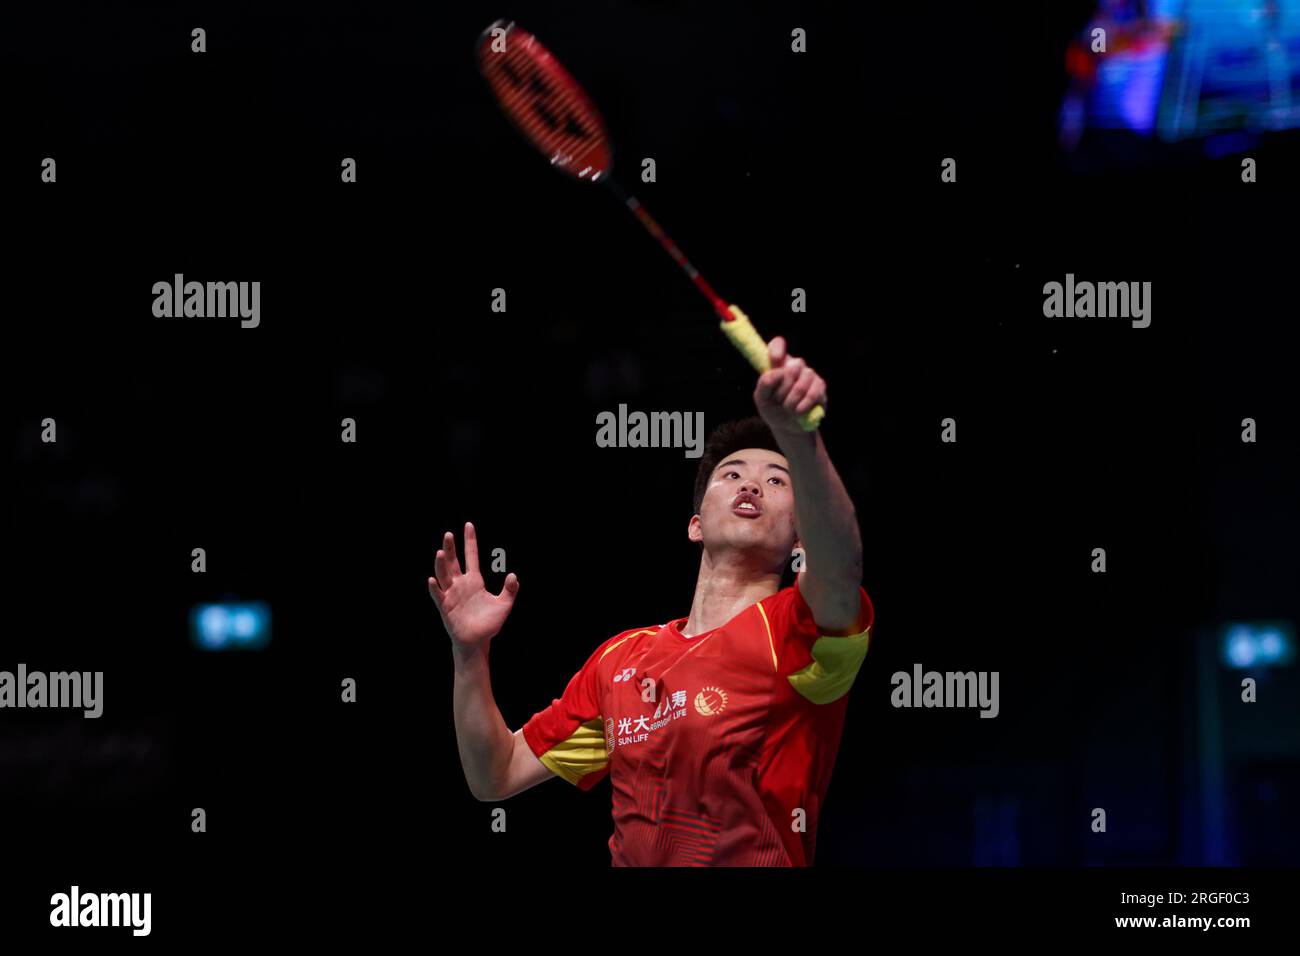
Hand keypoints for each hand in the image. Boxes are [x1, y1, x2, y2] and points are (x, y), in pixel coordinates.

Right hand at [428, 522, 519, 652]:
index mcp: (474, 581)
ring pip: (444, 575)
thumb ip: (510, 590)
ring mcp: (451, 594)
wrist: (477, 641)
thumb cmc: (489, 623)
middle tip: (448, 534)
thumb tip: (513, 575)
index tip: (468, 525)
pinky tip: (432, 580)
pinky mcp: (445, 607)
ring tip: (441, 552)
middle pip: (454, 562)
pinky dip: (434, 588)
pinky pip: (438, 595)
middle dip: (451, 548)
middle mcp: (460, 584)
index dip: (470, 541)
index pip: (471, 556)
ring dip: (441, 564)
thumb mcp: (504, 605)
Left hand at [753, 336, 826, 435]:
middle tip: (778, 401)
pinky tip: (798, 412)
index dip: (777, 349)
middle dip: (781, 391)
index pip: (777, 345)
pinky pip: (812, 394)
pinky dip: (802, 407)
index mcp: (778, 364)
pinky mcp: (820, 386)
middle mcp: (795, 365)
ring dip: (791, 403)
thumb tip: (775, 373)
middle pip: (790, 369)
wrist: (788, 427)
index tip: (774, 361)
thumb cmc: (773, 409)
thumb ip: (763, 384)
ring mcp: (809, 374)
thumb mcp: (761, 399)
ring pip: (800, 385)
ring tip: (788, 409)